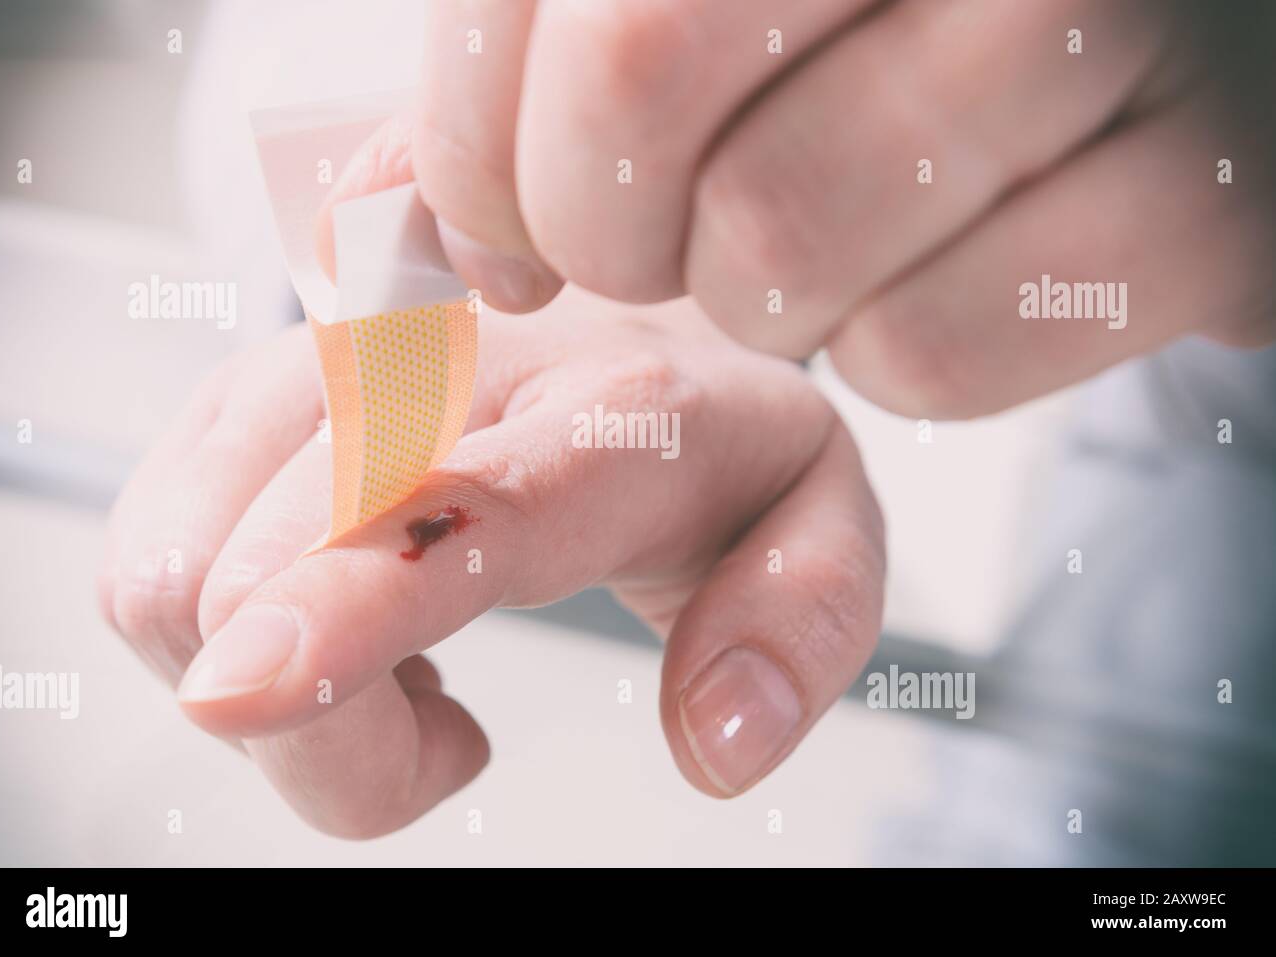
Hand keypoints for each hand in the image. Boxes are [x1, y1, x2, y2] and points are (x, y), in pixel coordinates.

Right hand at [99, 290, 883, 836]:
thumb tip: (714, 746)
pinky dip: (230, 636)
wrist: (622, 322)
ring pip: (177, 577)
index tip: (245, 693)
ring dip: (277, 685)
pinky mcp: (242, 402)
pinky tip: (340, 610)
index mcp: (611, 412)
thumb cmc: (710, 446)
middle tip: (443, 731)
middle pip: (273, 562)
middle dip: (317, 716)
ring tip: (407, 661)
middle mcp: (441, 368)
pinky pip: (150, 568)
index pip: (464, 502)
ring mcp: (321, 372)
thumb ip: (799, 626)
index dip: (349, 600)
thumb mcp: (817, 526)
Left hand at [319, 0, 1272, 417]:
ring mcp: (1114, 31)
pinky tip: (913, 293)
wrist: (1130, 91)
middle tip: (644, 249)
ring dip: (754, 299)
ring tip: (798, 259)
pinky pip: (939, 350)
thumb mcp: (686, 27)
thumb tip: (361, 215)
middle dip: (602, 225)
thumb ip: (517, 89)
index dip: (474, 146)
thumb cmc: (863, 58)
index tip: (493, 234)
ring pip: (787, 240)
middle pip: (640, 74)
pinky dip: (891, 361)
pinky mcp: (1196, 199)